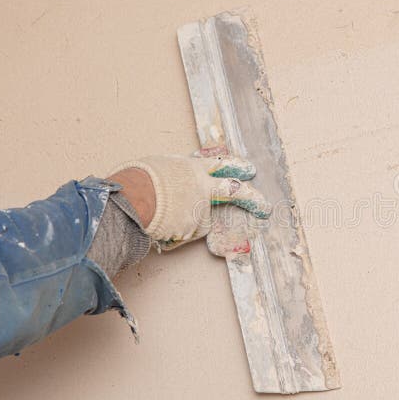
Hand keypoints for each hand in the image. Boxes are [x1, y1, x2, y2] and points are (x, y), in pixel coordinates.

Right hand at [108, 148, 269, 250]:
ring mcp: (201, 209)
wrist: (133, 198)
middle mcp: (203, 188)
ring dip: (187, 222)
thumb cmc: (138, 180)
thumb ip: (175, 174)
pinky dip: (176, 234)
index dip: (236, 167)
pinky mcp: (195, 228)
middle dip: (252, 199)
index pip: (221, 165)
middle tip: (264, 208)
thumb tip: (175, 180)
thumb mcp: (159, 167)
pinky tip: (160, 229)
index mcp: (193, 168)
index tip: (250, 170)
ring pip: (201, 219)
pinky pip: (186, 233)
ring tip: (164, 220)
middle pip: (234, 192)